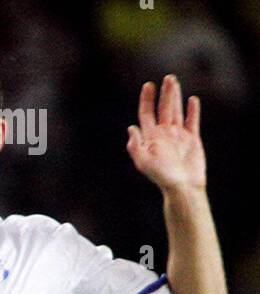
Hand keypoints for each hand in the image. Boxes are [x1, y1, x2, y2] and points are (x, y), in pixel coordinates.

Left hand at [127, 75, 205, 191]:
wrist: (182, 186)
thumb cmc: (161, 176)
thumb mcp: (144, 161)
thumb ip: (136, 145)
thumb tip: (131, 128)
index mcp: (151, 138)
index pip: (147, 114)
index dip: (146, 100)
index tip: (148, 85)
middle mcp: (164, 134)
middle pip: (163, 108)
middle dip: (164, 93)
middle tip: (168, 77)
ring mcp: (178, 136)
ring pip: (176, 111)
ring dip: (175, 96)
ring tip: (174, 81)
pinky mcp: (192, 139)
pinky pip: (192, 121)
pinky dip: (192, 110)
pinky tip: (192, 100)